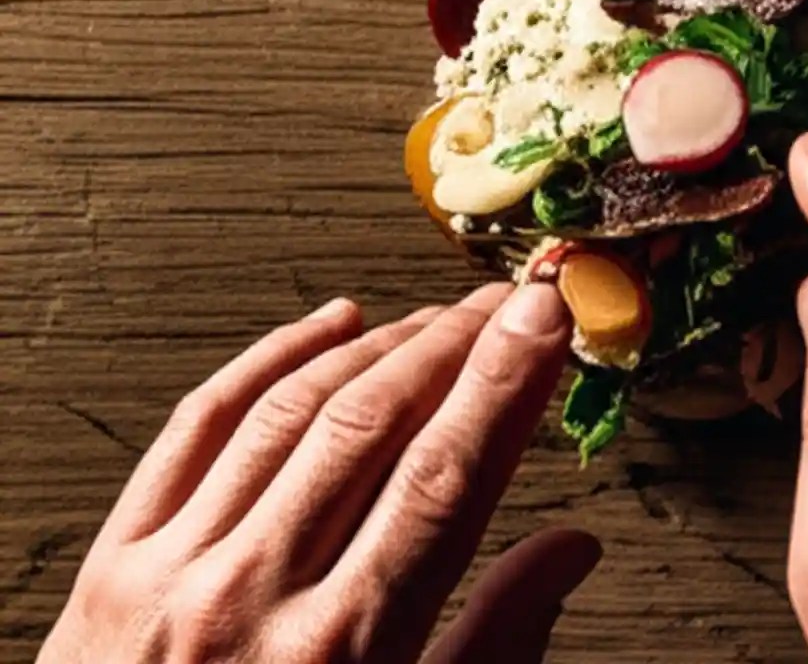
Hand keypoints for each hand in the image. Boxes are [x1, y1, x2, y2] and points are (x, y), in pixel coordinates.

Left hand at [39, 283, 597, 663]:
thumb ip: (498, 643)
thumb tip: (569, 551)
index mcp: (345, 654)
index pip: (446, 479)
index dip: (505, 384)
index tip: (543, 319)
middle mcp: (253, 600)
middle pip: (373, 427)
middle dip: (455, 346)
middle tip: (506, 303)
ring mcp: (173, 573)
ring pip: (291, 412)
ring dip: (379, 347)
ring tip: (440, 317)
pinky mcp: (115, 562)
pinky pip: (196, 426)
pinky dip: (268, 359)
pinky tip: (328, 325)